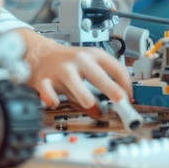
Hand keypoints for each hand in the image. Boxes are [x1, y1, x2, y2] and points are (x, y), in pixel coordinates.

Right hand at [14, 30, 132, 112]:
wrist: (39, 54)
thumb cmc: (67, 64)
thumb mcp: (85, 70)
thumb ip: (95, 90)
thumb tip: (102, 113)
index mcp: (93, 55)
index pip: (115, 68)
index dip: (125, 84)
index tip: (129, 98)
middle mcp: (78, 60)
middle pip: (98, 75)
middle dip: (111, 89)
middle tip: (121, 101)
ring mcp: (61, 69)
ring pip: (74, 82)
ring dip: (83, 95)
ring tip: (89, 103)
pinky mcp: (45, 80)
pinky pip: (49, 91)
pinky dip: (52, 98)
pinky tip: (55, 102)